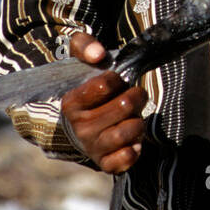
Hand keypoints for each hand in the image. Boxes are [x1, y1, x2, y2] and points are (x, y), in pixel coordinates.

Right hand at [60, 32, 147, 173]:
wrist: (79, 127)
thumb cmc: (86, 91)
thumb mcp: (78, 61)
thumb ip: (85, 45)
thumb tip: (98, 54)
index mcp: (71, 103)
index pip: (106, 84)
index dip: (118, 80)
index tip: (115, 82)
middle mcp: (80, 127)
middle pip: (125, 105)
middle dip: (135, 97)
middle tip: (132, 97)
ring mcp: (92, 147)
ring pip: (131, 129)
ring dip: (138, 120)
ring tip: (132, 117)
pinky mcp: (105, 164)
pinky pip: (128, 158)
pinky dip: (136, 147)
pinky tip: (132, 139)